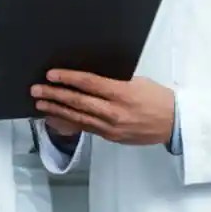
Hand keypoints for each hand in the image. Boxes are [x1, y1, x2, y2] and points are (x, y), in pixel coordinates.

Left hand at [31, 70, 174, 145]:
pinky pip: (85, 128)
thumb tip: (87, 77)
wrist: (174, 124)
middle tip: (37, 90)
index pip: (89, 83)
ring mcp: (111, 127)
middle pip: (78, 102)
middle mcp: (114, 112)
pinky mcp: (110, 137)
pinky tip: (55, 118)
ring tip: (40, 104)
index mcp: (122, 93)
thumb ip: (113, 80)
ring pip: (78, 117)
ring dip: (56, 110)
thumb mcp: (137, 81)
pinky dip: (68, 122)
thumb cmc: (157, 98)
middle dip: (55, 95)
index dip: (68, 78)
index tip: (51, 74)